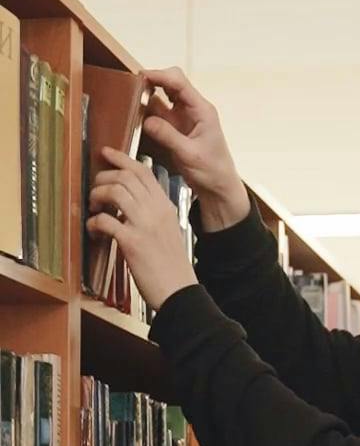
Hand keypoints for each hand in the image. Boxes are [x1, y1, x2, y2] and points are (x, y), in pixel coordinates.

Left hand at [87, 152, 199, 312]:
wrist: (179, 292)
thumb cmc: (171, 266)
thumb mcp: (169, 231)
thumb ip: (153, 214)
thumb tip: (129, 205)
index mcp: (165, 206)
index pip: (143, 171)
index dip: (121, 158)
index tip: (106, 153)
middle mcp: (156, 211)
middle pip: (126, 176)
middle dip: (104, 176)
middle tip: (95, 189)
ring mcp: (144, 225)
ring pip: (115, 191)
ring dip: (97, 195)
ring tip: (94, 207)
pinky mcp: (132, 243)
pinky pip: (105, 220)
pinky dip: (94, 222)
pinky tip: (94, 230)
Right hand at [141, 68, 249, 230]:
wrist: (218, 188)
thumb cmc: (212, 171)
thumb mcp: (189, 155)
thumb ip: (169, 136)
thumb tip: (146, 120)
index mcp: (202, 110)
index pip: (180, 83)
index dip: (160, 75)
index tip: (141, 76)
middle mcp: (193, 109)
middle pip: (171, 83)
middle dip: (153, 81)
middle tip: (133, 86)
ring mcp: (184, 118)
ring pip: (164, 96)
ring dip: (149, 95)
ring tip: (132, 99)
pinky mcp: (177, 128)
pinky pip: (160, 113)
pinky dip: (148, 111)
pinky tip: (137, 114)